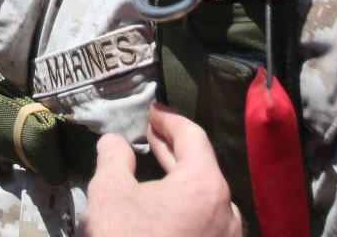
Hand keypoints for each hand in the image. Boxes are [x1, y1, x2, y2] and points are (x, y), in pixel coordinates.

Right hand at [81, 104, 242, 236]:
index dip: (170, 121)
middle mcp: (226, 214)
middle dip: (173, 150)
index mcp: (205, 187)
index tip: (155, 112)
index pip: (192, 138)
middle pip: (202, 169)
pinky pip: (205, 226)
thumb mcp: (110, 195)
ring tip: (156, 172)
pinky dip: (186, 211)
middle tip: (152, 134)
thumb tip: (114, 144)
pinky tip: (163, 211)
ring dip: (181, 183)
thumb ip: (114, 160)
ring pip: (205, 201)